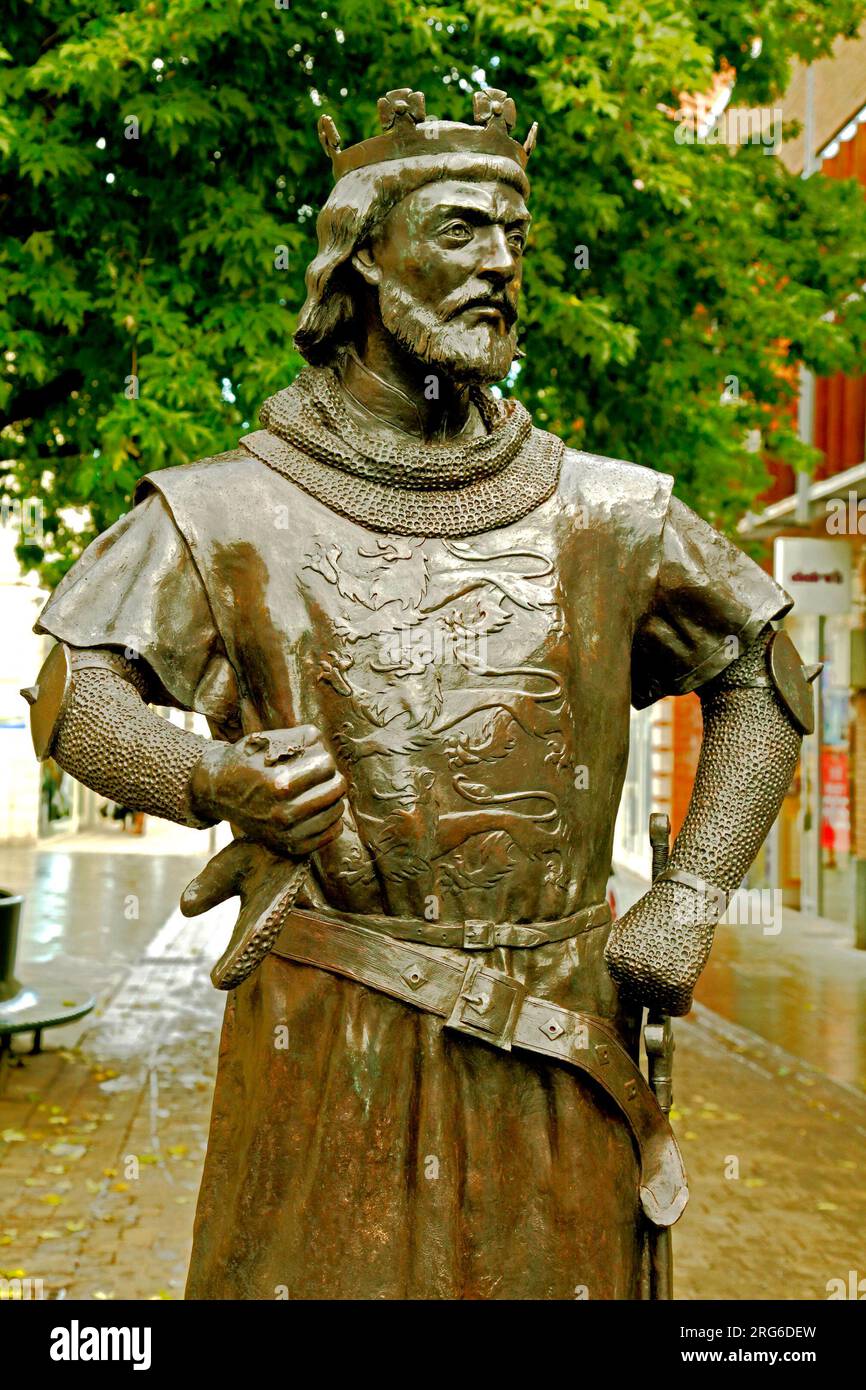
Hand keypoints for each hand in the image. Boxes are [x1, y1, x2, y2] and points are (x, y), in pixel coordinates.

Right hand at [189, 725, 346, 856]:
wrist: (219, 793)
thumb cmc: (246, 762)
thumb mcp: (267, 741)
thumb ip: (301, 737)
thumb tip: (324, 746)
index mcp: (277, 785)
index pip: (325, 767)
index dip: (324, 758)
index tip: (315, 759)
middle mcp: (283, 814)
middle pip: (335, 789)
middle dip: (332, 776)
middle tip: (321, 774)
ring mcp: (287, 834)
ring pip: (337, 811)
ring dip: (334, 796)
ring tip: (319, 789)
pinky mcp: (291, 848)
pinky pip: (332, 833)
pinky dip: (333, 818)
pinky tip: (321, 808)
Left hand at [604, 878, 718, 1015]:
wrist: (685, 898)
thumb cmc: (659, 914)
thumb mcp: (628, 932)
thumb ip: (623, 959)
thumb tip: (621, 988)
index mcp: (613, 959)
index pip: (623, 987)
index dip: (638, 977)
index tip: (651, 961)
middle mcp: (629, 972)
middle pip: (639, 998)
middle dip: (652, 986)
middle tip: (667, 963)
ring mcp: (652, 980)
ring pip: (659, 1005)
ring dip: (668, 991)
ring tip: (676, 963)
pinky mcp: (677, 984)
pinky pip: (679, 1007)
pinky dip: (684, 1000)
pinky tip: (686, 977)